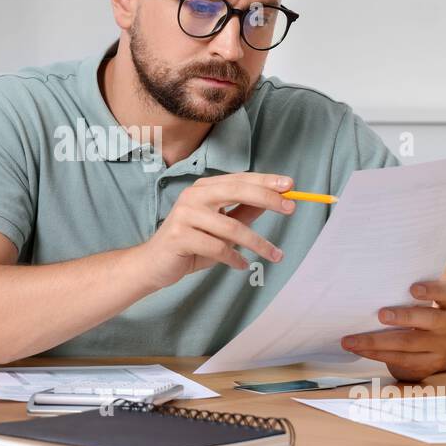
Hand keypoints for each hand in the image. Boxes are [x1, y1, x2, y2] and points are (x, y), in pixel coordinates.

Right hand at [135, 172, 296, 289]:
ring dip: (257, 243)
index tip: (291, 186)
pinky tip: (242, 265)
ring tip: (274, 255)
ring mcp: (184, 215)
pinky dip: (234, 259)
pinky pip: (216, 248)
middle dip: (267, 198)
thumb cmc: (191, 244)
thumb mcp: (222, 227)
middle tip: (291, 208)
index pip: (239, 180)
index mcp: (204, 188)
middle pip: (236, 191)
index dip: (266, 181)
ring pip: (231, 227)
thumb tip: (275, 201)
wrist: (154, 264)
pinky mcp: (179, 237)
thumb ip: (244, 213)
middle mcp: (193, 196)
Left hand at [341, 280, 445, 380]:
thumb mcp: (415, 306)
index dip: (433, 289)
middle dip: (403, 316)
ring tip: (352, 340)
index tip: (413, 288)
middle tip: (381, 315)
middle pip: (429, 318)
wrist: (426, 352)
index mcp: (445, 303)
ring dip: (376, 341)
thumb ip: (402, 297)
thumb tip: (368, 289)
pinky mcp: (429, 364)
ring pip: (408, 343)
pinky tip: (359, 349)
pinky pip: (400, 358)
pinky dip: (375, 354)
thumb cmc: (414, 320)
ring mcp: (441, 346)